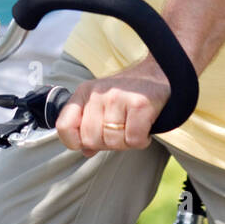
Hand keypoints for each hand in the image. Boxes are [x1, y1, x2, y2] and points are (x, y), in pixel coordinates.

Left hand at [55, 59, 170, 155]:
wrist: (160, 72)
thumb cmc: (129, 92)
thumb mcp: (102, 103)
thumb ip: (89, 125)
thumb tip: (84, 151)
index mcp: (84, 92)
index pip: (64, 126)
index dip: (74, 142)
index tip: (90, 142)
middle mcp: (98, 93)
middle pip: (90, 139)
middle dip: (107, 144)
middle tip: (121, 132)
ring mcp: (118, 97)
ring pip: (113, 141)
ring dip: (126, 142)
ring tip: (133, 128)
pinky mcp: (139, 103)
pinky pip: (133, 139)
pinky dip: (141, 141)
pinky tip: (145, 129)